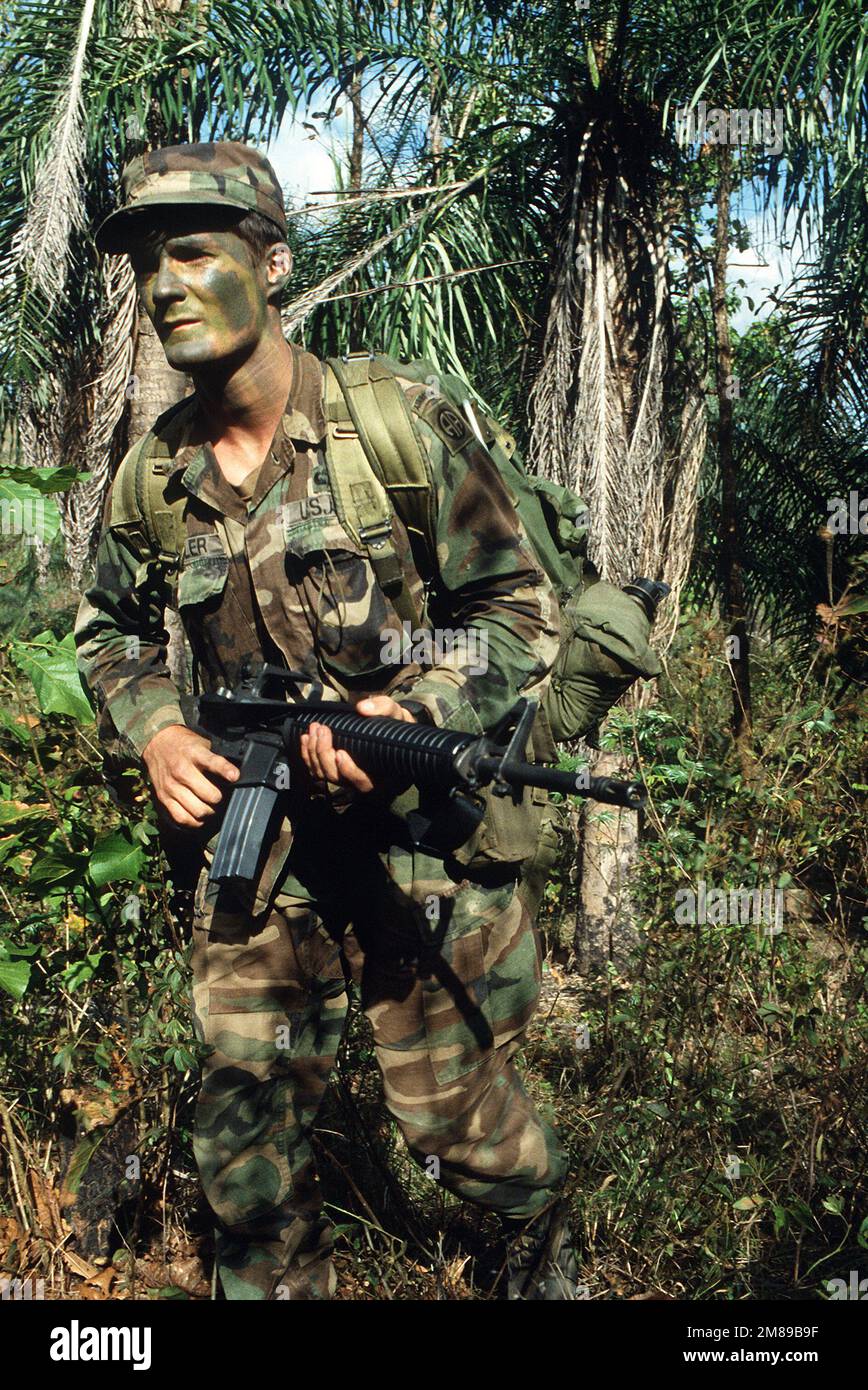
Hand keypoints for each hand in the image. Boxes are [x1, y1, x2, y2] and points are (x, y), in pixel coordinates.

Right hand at [142, 723, 238, 827]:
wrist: (157, 744)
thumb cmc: (185, 746)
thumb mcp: (202, 743)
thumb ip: (217, 758)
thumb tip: (235, 775)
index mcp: (194, 754)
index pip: (212, 763)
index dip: (225, 770)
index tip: (234, 776)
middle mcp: (182, 771)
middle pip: (209, 795)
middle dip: (219, 798)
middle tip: (220, 796)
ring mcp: (171, 786)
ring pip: (198, 810)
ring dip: (209, 811)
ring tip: (211, 806)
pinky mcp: (163, 797)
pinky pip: (182, 818)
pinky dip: (194, 821)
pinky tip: (199, 816)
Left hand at [299, 696, 415, 794]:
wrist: (393, 732)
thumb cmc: (398, 727)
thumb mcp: (398, 714)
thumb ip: (384, 708)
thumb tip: (363, 708)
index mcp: (382, 774)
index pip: (363, 781)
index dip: (349, 770)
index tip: (340, 752)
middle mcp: (362, 780)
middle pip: (337, 777)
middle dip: (324, 753)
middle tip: (322, 729)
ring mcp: (346, 776)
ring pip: (323, 774)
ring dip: (314, 752)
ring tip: (314, 729)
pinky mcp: (334, 769)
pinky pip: (316, 768)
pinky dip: (308, 754)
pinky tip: (306, 738)